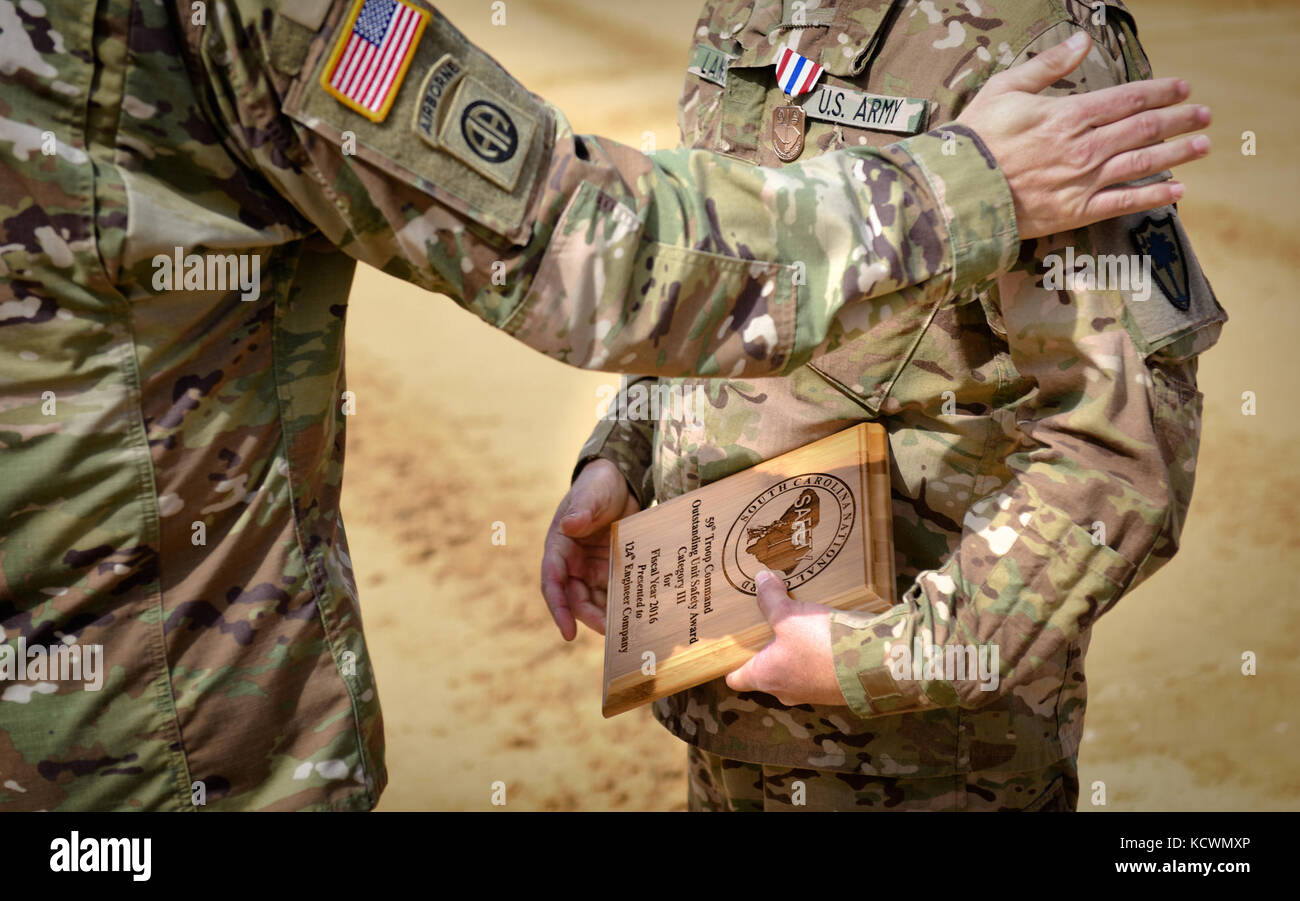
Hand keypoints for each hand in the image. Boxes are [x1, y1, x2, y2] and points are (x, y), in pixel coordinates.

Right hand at [540, 459, 639, 639]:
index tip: (568, 632)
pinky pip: (615, 591)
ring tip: (629, 628)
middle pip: (576, 598)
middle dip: (591, 617)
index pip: (553, 582)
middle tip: (613, 633)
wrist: (621, 480)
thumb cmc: (599, 485)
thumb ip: (582, 509)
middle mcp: (572, 563)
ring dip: (608, 615)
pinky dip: (624, 603)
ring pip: (596, 600)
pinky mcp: (612, 568)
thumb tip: (569, 525)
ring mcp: (592, 567)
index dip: (559, 608)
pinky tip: (640, 613)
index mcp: (559, 546)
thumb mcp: (592, 494)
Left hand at [724, 570, 846, 706]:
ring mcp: (811, 693)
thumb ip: (771, 598)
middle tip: (769, 624)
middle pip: (766, 671)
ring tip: (801, 624)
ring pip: (794, 671)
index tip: (734, 645)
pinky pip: (819, 670)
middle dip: (767, 649)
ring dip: (796, 651)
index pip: (736, 678)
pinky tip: (826, 634)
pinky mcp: (835, 689)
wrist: (873, 666)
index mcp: (765, 676)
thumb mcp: (790, 615)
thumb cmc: (822, 645)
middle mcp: (785, 690)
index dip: (731, 662)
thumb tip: (761, 579)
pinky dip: (819, 656)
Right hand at [956, 31, 1211, 238]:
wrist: (956, 192)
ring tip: (1202, 145)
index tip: (1182, 88)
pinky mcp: (1074, 212)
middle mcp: (1082, 148)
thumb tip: (1082, 41)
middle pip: (1142, 129)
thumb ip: (1048, 66)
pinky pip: (1124, 202)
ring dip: (1177, 153)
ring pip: (1141, 163)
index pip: (1127, 99)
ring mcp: (1082, 182)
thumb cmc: (974, 139)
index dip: (1160, 91)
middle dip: (1178, 119)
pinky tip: (1178, 189)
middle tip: (1203, 115)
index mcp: (1067, 115)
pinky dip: (1154, 195)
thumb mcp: (1004, 89)